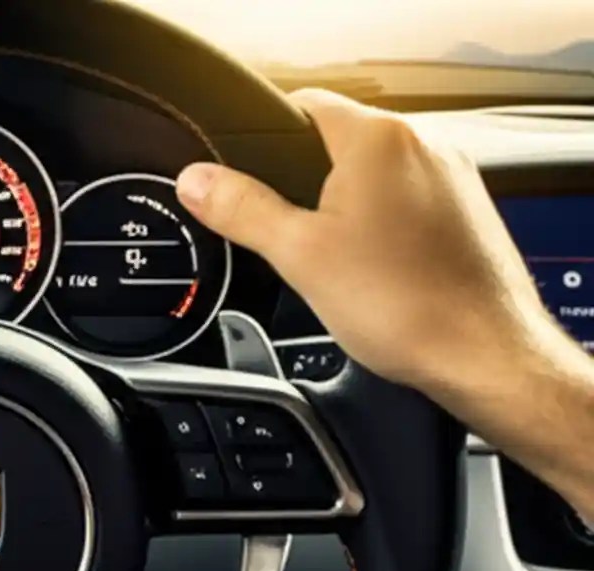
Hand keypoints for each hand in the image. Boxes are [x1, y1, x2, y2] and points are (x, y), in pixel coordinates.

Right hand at [174, 88, 552, 396]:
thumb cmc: (407, 306)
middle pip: (338, 143)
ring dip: (347, 210)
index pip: (304, 104)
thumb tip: (196, 181)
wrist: (484, 357)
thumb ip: (241, 210)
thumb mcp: (298, 256)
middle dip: (305, 185)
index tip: (244, 174)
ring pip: (375, 177)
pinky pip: (408, 204)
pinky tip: (377, 274)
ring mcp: (453, 178)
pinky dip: (384, 229)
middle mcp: (424, 145)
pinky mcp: (468, 213)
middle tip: (291, 238)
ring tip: (339, 265)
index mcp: (378, 139)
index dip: (264, 138)